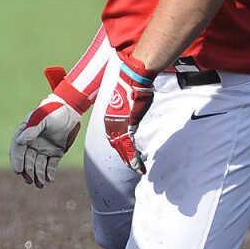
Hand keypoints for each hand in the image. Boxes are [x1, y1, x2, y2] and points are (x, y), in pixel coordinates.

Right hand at [10, 66, 87, 187]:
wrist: (70, 109)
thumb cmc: (53, 109)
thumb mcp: (42, 117)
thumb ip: (32, 128)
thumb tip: (20, 141)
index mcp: (26, 134)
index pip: (18, 149)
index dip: (17, 160)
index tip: (18, 170)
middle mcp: (33, 143)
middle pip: (27, 160)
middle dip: (28, 171)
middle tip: (30, 181)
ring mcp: (44, 148)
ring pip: (38, 165)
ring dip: (38, 175)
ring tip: (40, 185)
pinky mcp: (56, 152)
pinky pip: (51, 165)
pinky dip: (50, 173)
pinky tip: (50, 179)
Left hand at [103, 53, 155, 173]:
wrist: (134, 78)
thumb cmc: (133, 86)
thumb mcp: (129, 101)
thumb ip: (130, 110)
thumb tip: (133, 109)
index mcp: (110, 118)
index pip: (114, 137)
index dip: (121, 148)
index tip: (127, 155)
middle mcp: (111, 123)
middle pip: (117, 145)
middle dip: (125, 157)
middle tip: (133, 167)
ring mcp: (119, 126)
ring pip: (123, 149)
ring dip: (131, 161)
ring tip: (138, 170)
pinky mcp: (127, 127)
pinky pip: (129, 148)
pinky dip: (134, 158)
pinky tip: (138, 166)